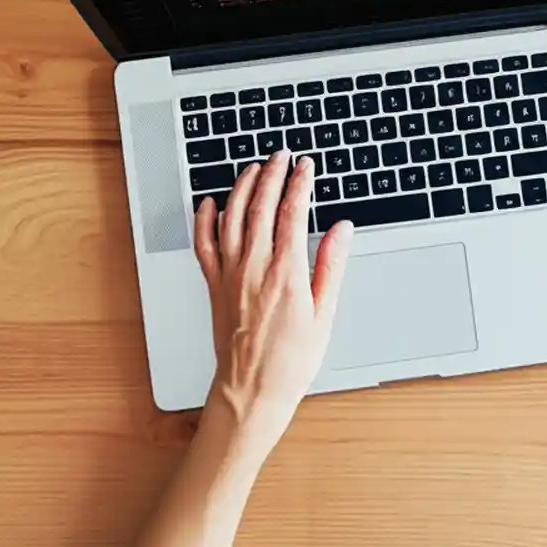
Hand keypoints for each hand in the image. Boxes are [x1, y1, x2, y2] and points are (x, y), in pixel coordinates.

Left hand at [193, 151, 352, 448]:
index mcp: (286, 274)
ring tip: (253, 169)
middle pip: (260, 208)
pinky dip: (205, 220)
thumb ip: (331, 266)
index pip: (292, 215)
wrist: (251, 390)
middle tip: (281, 156)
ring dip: (242, 188)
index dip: (299, 185)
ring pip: (231, 219)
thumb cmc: (291, 360)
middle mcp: (254, 269)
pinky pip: (204, 245)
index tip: (305, 166)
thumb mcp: (324, 313)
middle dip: (271, 176)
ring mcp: (230, 275)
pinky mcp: (214, 286)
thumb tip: (341, 230)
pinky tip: (210, 203)